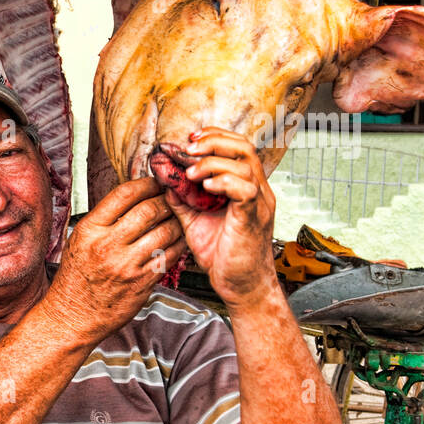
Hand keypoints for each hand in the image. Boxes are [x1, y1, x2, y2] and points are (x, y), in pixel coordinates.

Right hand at [40, 177, 186, 346]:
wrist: (73, 316)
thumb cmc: (76, 278)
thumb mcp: (79, 241)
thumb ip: (103, 219)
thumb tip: (132, 197)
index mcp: (90, 230)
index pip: (124, 194)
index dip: (146, 184)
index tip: (155, 183)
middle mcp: (107, 245)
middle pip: (149, 209)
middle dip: (166, 200)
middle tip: (172, 199)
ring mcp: (126, 265)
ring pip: (165, 231)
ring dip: (177, 222)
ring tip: (178, 218)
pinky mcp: (142, 282)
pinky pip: (169, 256)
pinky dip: (178, 244)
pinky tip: (178, 240)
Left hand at [163, 128, 276, 306]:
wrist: (239, 286)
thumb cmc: (222, 256)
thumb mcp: (195, 222)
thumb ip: (182, 200)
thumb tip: (164, 181)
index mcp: (246, 187)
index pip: (238, 147)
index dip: (215, 137)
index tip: (190, 139)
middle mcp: (257, 190)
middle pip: (244, 147)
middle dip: (213, 142)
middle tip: (188, 149)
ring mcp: (259, 203)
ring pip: (244, 164)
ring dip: (212, 163)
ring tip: (190, 174)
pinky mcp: (253, 218)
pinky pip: (244, 190)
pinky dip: (223, 182)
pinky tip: (205, 187)